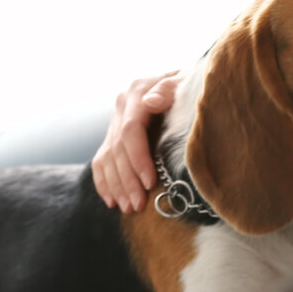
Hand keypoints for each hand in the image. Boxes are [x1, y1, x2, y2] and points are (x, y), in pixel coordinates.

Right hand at [91, 71, 181, 212]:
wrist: (184, 83)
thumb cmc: (191, 87)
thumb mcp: (186, 83)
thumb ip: (169, 90)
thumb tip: (151, 101)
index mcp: (138, 92)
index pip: (131, 130)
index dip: (138, 158)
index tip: (149, 182)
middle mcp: (122, 105)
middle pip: (118, 149)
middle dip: (127, 179)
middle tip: (138, 204)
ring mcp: (115, 120)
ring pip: (107, 158)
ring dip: (116, 186)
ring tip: (129, 208)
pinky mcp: (113, 134)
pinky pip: (101, 161)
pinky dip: (104, 182)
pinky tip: (112, 201)